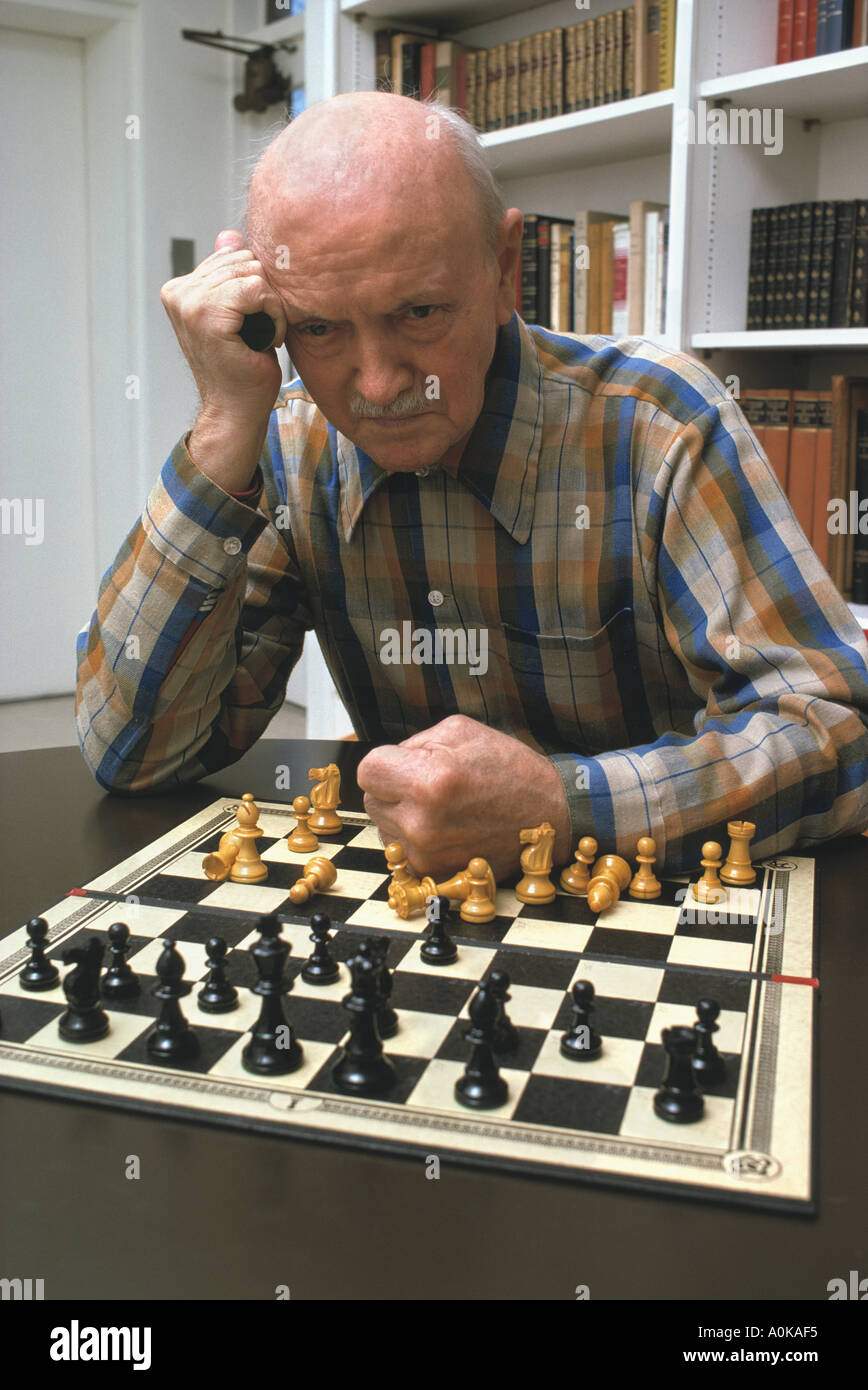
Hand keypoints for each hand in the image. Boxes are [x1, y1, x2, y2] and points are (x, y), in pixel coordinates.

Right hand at [160, 230, 286, 425]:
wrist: (236, 410)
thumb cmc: (242, 367)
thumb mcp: (239, 312)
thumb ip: (230, 274)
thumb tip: (229, 235)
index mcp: (180, 288)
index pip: (233, 254)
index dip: (255, 286)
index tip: (252, 322)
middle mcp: (178, 291)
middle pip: (244, 259)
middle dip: (265, 294)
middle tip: (260, 332)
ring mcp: (188, 302)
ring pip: (253, 273)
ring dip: (271, 308)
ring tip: (262, 337)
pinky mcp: (206, 314)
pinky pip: (257, 291)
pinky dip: (274, 316)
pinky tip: (267, 340)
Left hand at [357, 714, 572, 881]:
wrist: (549, 817)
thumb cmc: (509, 770)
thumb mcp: (461, 732)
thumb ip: (413, 744)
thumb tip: (387, 762)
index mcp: (429, 782)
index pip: (367, 771)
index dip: (386, 762)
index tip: (406, 764)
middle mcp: (423, 823)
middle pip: (371, 798)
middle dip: (394, 786)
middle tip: (431, 783)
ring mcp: (426, 852)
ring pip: (384, 824)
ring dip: (403, 812)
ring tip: (443, 805)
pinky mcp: (432, 870)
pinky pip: (401, 846)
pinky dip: (415, 834)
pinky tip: (445, 825)